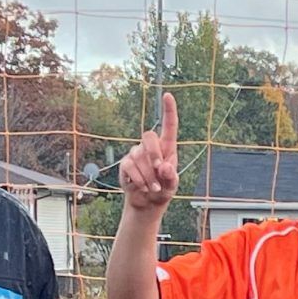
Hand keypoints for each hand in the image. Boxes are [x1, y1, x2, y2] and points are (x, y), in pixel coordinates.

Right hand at [118, 92, 178, 215]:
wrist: (147, 202)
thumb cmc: (163, 190)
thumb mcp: (172, 185)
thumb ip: (171, 176)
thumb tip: (165, 167)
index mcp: (167, 148)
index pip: (169, 126)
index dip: (169, 110)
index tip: (168, 95)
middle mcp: (150, 147)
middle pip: (149, 137)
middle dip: (154, 153)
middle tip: (160, 169)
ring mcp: (136, 154)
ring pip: (139, 157)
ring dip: (148, 175)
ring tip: (153, 188)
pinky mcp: (126, 164)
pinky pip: (129, 167)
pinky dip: (138, 179)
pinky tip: (143, 187)